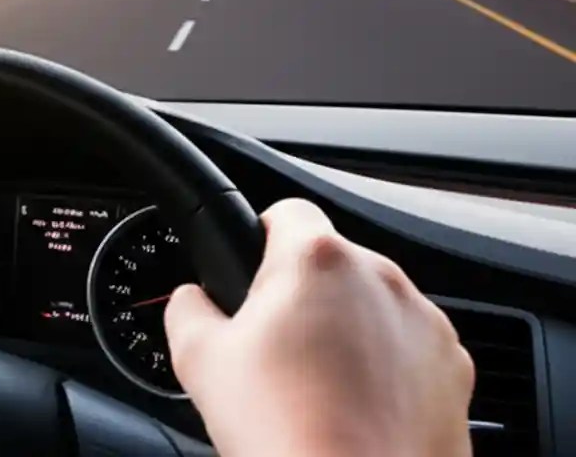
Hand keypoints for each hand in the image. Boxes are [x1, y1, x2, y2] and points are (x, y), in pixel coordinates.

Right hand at [165, 198, 473, 456]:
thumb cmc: (282, 431)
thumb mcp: (199, 360)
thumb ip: (189, 308)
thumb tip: (192, 300)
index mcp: (316, 259)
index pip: (286, 211)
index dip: (260, 238)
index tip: (251, 273)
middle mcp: (381, 278)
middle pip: (332, 264)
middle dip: (304, 296)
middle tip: (274, 350)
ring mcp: (426, 323)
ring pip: (374, 307)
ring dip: (349, 330)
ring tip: (316, 389)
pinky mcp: (453, 369)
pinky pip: (411, 350)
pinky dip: (388, 369)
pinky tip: (356, 409)